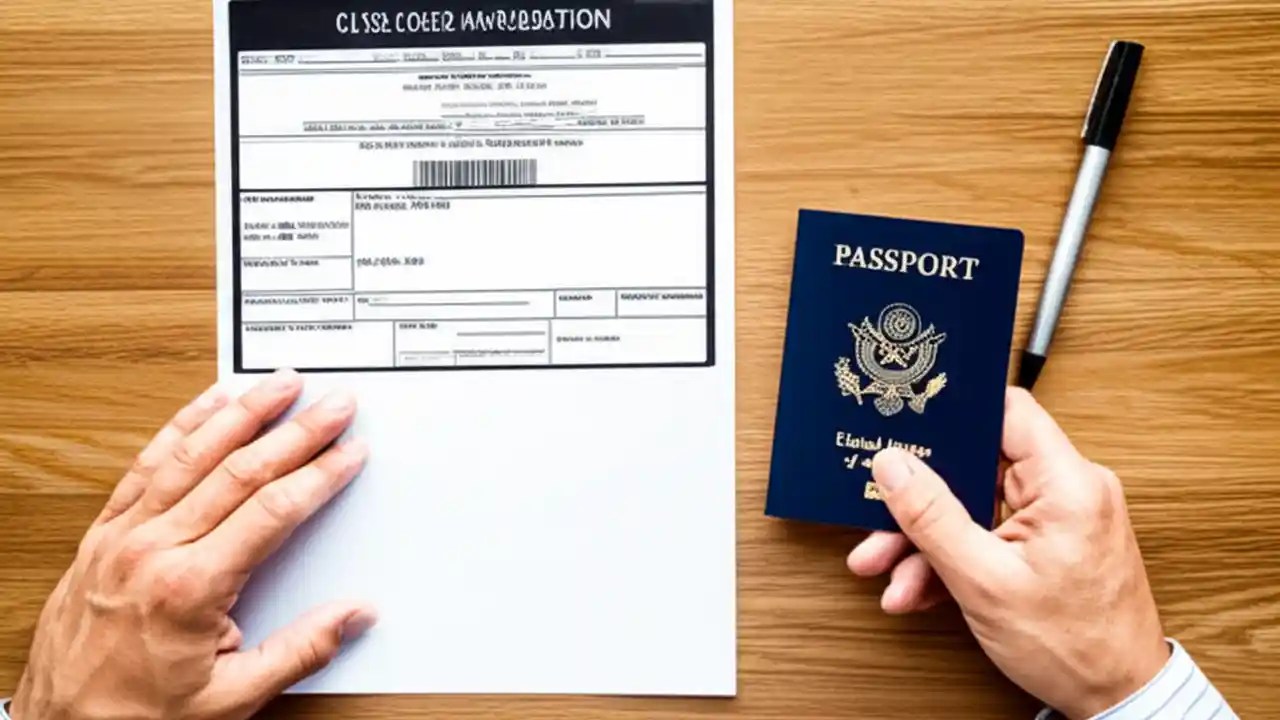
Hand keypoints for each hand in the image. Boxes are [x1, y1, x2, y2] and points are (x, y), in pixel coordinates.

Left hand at [12, 370, 374, 719]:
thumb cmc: (136, 718)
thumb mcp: (231, 699)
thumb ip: (300, 651)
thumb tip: (355, 615)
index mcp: (189, 589)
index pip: (271, 512)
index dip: (319, 476)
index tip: (350, 453)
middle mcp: (152, 551)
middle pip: (239, 471)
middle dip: (296, 433)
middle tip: (333, 405)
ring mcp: (122, 536)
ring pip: (191, 454)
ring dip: (241, 413)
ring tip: (278, 385)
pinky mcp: (102, 534)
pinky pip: (145, 466)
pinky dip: (180, 428)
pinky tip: (207, 405)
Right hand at [846, 388, 1168, 718]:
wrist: (1117, 700)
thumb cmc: (1075, 648)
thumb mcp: (984, 581)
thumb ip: (932, 517)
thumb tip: (893, 465)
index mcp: (1067, 484)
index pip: (1006, 412)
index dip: (954, 412)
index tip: (907, 422)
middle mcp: (1069, 491)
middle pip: (977, 466)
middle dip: (921, 500)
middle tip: (881, 519)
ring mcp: (1059, 519)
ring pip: (975, 506)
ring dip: (929, 540)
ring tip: (892, 570)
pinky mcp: (1049, 544)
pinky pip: (989, 534)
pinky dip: (955, 558)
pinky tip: (921, 586)